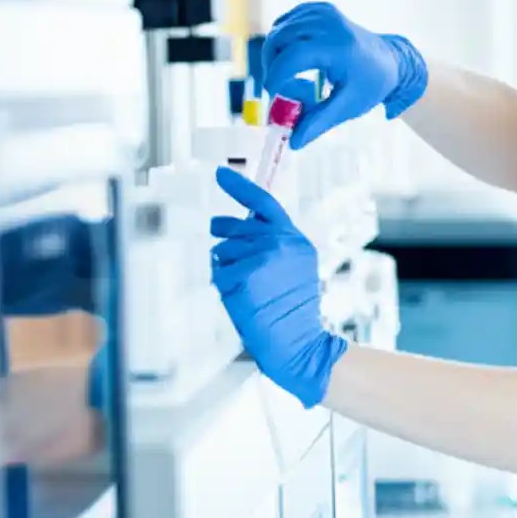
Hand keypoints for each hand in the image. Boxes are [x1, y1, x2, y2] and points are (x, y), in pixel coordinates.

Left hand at [209, 166, 347, 406]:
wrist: (298, 343)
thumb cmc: (291, 312)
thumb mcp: (292, 268)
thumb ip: (272, 244)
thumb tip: (240, 226)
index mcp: (295, 239)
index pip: (264, 204)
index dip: (240, 188)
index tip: (219, 174)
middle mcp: (281, 242)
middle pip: (234, 226)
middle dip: (224, 238)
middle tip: (227, 257)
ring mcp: (264, 256)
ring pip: (222, 249)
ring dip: (225, 268)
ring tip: (246, 289)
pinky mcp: (246, 273)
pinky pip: (218, 270)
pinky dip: (223, 284)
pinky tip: (241, 298)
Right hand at [262, 2, 428, 148]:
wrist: (389, 61)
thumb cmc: (369, 85)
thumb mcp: (347, 107)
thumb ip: (318, 123)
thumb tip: (293, 143)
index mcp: (340, 48)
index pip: (293, 57)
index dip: (276, 76)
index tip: (272, 95)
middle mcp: (331, 24)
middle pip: (280, 39)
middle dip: (271, 65)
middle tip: (279, 88)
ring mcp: (324, 12)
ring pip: (279, 29)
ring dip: (274, 54)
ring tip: (290, 76)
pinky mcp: (319, 9)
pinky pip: (286, 22)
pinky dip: (283, 41)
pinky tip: (294, 58)